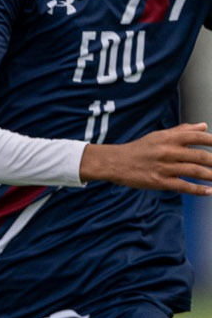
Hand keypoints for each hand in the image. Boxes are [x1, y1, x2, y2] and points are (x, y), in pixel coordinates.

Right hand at [81, 123, 211, 193]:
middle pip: (200, 156)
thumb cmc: (139, 149)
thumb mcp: (159, 136)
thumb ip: (182, 131)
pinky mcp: (159, 182)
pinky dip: (198, 190)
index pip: (198, 137)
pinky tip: (209, 191)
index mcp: (169, 138)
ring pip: (195, 171)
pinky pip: (183, 186)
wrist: (114, 162)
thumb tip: (203, 126)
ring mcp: (164, 167)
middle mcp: (168, 151)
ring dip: (211, 175)